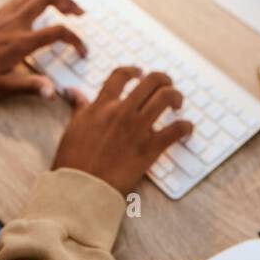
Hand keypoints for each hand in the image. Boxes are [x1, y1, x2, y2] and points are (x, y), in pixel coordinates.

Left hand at [0, 0, 85, 104]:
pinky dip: (31, 0)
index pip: (57, 32)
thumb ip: (29, 86)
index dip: (76, 40)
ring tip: (62, 6)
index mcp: (18, 42)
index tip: (83, 52)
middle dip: (67, 1)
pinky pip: (16, 1)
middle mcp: (12, 25)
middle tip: (81, 13)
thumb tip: (53, 92)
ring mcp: (0, 19)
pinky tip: (32, 11)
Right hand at [53, 67, 192, 194]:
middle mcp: (121, 112)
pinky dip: (186, 127)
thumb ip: (80, 107)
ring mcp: (137, 129)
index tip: (140, 72)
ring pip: (166, 97)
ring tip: (177, 104)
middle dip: (163, 80)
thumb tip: (74, 91)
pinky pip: (176, 129)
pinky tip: (186, 129)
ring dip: (176, 97)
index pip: (120, 76)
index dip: (133, 70)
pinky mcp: (150, 148)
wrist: (81, 188)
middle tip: (167, 86)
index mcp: (101, 106)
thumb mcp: (73, 128)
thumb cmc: (73, 162)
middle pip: (151, 81)